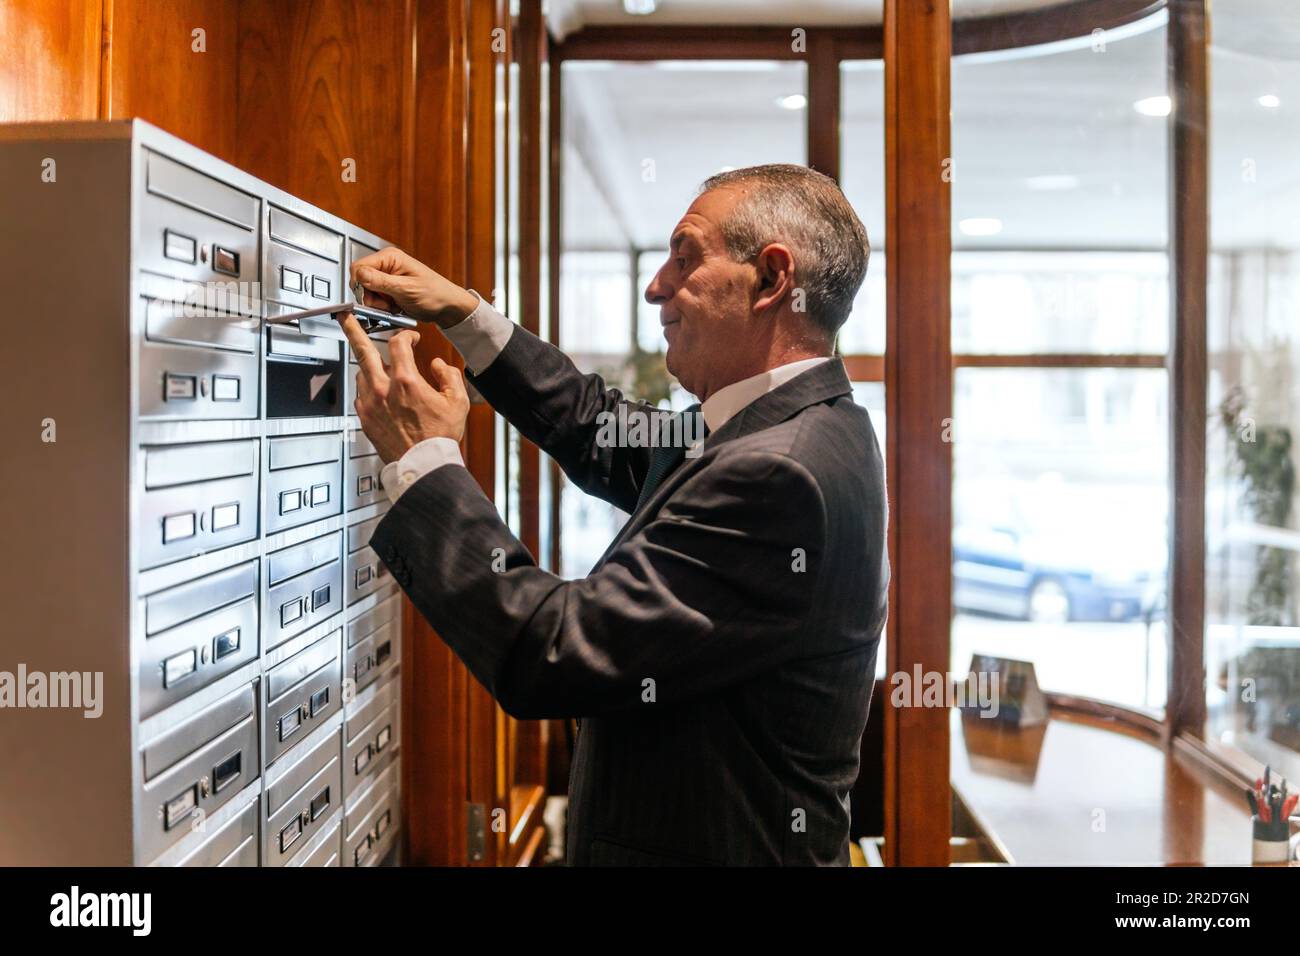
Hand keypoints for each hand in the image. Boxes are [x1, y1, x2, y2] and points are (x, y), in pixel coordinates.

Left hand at [340, 314, 469, 463]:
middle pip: (363, 349)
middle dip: (353, 329)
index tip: (411, 339)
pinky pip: (361, 395)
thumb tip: (437, 365)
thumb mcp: (457, 402)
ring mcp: (370, 403)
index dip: (406, 336)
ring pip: (362, 373)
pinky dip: (369, 390)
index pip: (398, 344)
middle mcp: (383, 389)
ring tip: (378, 366)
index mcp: (407, 381)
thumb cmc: (440, 436)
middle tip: (346, 317)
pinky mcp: (364, 418)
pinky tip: (379, 394)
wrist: (423, 464)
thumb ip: (449, 376)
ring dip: (370, 366)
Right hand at [350, 246, 480, 328]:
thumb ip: (381, 282)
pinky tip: (394, 308)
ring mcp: (387, 277)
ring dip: (377, 304)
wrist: (448, 307)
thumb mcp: (406, 289)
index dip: (360, 285)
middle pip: (359, 281)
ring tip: (393, 306)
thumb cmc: (435, 294)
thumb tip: (359, 274)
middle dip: (370, 297)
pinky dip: (382, 307)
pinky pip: (375, 299)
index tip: (371, 298)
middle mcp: (386, 265)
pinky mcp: (388, 289)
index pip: (358, 267)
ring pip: (366, 292)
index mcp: (390, 257)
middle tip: (386, 305)